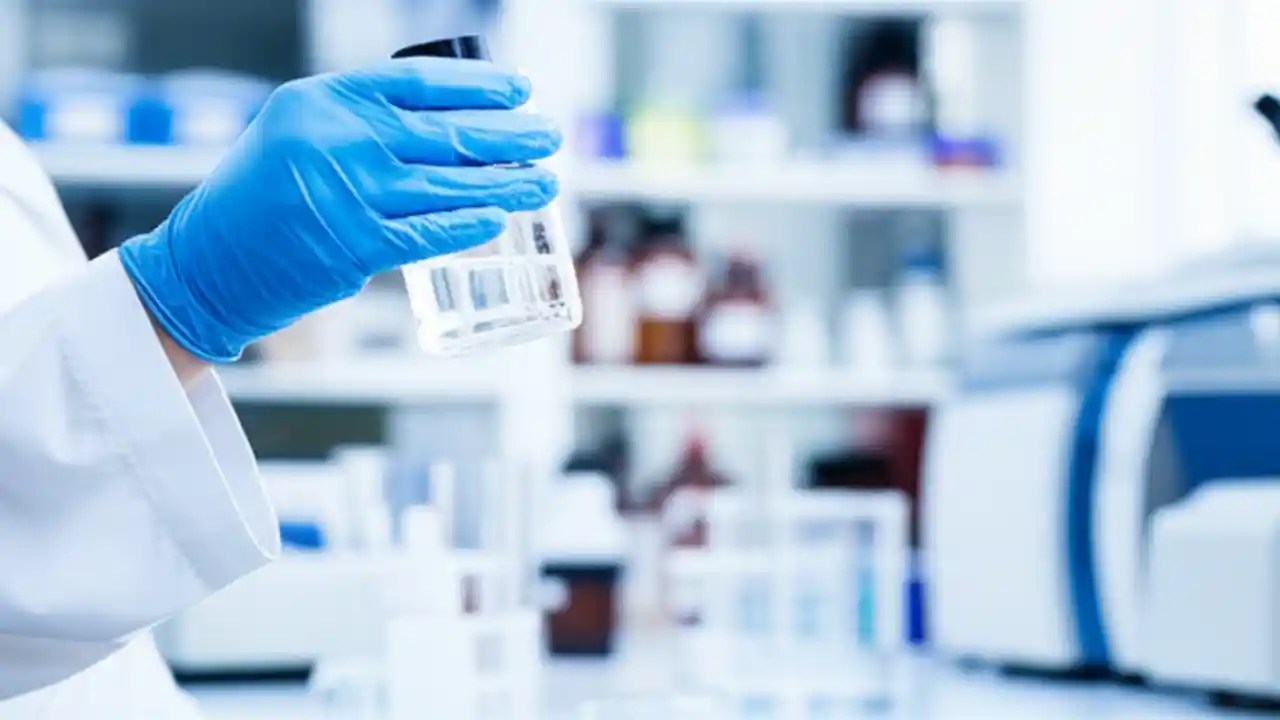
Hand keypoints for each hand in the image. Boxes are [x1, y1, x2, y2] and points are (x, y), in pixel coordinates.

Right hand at [120, 58, 561, 362]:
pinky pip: (428, 233)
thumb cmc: (260, 195)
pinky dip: (468, 226)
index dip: (480, 85)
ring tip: (546, 181)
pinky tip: (501, 219)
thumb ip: (362, 124)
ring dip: (508, 183)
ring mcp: (350, 192)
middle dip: (510, 135)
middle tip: (550, 136)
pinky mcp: (355, 245)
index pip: (422, 82)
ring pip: (450, 185)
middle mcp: (341, 138)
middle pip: (449, 132)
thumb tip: (448, 130)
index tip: (520, 90)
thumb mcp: (300, 132)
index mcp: (327, 98)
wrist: (209, 260)